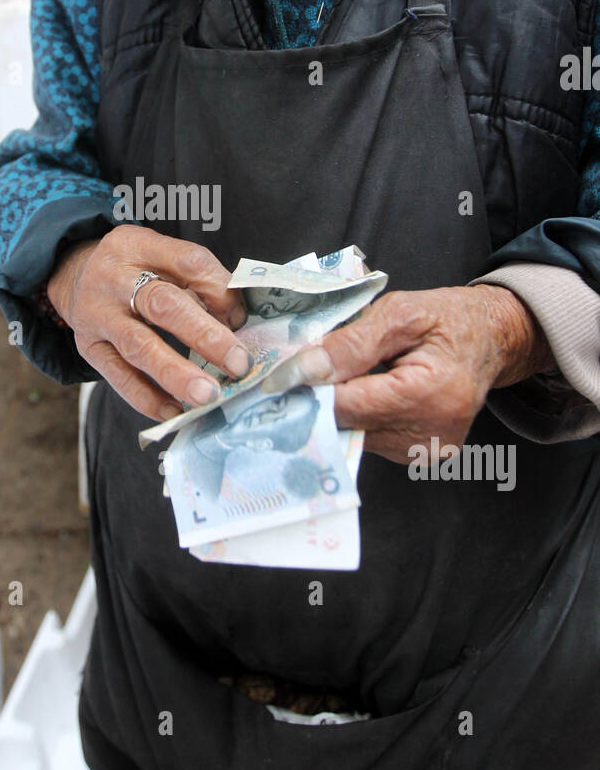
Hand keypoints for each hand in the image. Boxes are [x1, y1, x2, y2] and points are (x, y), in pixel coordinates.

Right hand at [46, 226, 251, 419]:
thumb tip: (235, 320)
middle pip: (162, 305)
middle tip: (238, 363)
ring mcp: (98, 315)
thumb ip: (198, 279)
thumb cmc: (134, 268)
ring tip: (208, 395)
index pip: (188, 261)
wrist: (73, 274)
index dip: (220, 289)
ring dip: (176, 373)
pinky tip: (175, 412)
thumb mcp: (160, 255)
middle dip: (204, 336)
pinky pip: (118, 377)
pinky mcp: (88, 347)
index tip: (242, 316)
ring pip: (138, 346)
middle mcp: (115, 279)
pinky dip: (148, 398)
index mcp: (139, 246)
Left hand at [262, 285, 555, 463]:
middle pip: (347, 425)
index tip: (277, 376)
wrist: (492, 339)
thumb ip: (350, 344)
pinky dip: (359, 416)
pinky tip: (362, 392)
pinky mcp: (423, 457)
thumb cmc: (447, 318)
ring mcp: (428, 452)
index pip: (347, 404)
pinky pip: (370, 439)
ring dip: (339, 407)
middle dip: (319, 397)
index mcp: (431, 394)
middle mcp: (432, 434)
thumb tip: (301, 371)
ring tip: (338, 377)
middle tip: (299, 372)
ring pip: (354, 435)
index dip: (308, 389)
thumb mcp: (399, 313)